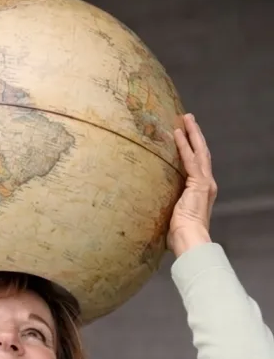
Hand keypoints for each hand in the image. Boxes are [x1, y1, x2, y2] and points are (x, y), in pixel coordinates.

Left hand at [167, 113, 216, 256]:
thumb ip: (168, 206)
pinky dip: (184, 145)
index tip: (185, 137)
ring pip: (199, 151)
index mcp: (200, 192)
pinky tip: (178, 133)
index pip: (197, 165)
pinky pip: (190, 159)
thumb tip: (151, 206)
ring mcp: (204, 183)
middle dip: (195, 135)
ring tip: (186, 118)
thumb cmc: (180, 235)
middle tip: (189, 119)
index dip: (192, 150)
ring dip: (192, 133)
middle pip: (202, 153)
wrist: (189, 239)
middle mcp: (206, 185)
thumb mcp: (173, 216)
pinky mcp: (199, 183)